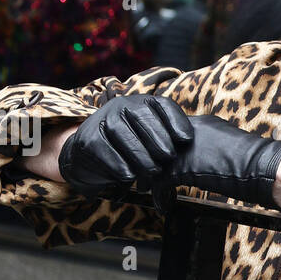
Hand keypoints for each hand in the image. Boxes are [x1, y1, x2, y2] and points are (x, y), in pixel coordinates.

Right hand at [58, 94, 194, 197]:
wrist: (90, 159)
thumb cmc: (131, 151)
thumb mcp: (151, 143)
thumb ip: (170, 141)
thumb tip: (191, 147)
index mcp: (142, 104)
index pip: (163, 105)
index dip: (176, 121)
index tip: (186, 140)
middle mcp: (121, 106)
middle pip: (143, 117)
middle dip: (158, 138)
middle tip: (169, 157)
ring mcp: (102, 120)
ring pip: (125, 135)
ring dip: (141, 155)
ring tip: (153, 171)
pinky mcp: (88, 139)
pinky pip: (107, 151)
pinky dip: (120, 165)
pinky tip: (129, 175)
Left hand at [155, 114, 280, 205]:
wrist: (262, 167)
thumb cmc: (256, 161)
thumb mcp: (231, 145)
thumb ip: (214, 146)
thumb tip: (208, 159)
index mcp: (201, 123)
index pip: (169, 131)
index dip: (162, 149)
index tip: (161, 161)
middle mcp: (187, 130)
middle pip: (154, 142)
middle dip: (149, 161)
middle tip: (146, 175)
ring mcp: (183, 148)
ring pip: (151, 161)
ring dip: (149, 177)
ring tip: (149, 189)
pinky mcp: (181, 168)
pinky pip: (159, 182)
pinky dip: (159, 196)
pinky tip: (164, 204)